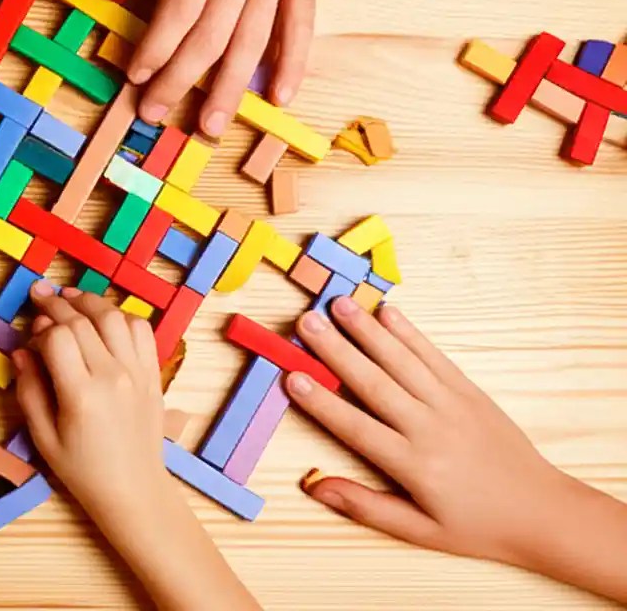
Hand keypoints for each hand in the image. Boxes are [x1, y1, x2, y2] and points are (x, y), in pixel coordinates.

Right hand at [12, 285, 167, 518]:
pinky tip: (104, 319)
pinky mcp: (153, 374)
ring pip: (114, 317)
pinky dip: (121, 316)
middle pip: (83, 321)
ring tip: (70, 299)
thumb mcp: (43, 437)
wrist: (134, 489)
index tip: (31, 330)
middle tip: (40, 294)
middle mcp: (112, 376)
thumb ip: (30, 390)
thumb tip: (22, 350)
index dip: (40, 326)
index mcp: (80, 395)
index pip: (58, 338)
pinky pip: (141, 330)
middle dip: (57, 304)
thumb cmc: (82, 469)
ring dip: (89, 303)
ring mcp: (138, 372)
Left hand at [98, 0, 332, 135]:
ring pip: (254, 38)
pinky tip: (278, 96)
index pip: (179, 9)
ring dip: (229, 87)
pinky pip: (301, 21)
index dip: (157, 49)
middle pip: (211, 33)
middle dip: (181, 79)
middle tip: (157, 113)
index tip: (137, 78)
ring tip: (209, 125)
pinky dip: (293, 61)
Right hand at [286, 297, 578, 565]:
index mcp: (412, 465)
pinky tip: (388, 313)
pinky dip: (410, 333)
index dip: (321, 402)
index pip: (355, 427)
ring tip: (339, 304)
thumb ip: (364, 506)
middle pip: (373, 382)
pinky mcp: (470, 392)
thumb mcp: (418, 530)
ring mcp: (451, 405)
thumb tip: (314, 486)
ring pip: (402, 361)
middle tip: (307, 322)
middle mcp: (429, 428)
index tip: (292, 376)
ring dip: (368, 330)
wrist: (541, 511)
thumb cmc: (476, 525)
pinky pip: (434, 357)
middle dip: (336, 349)